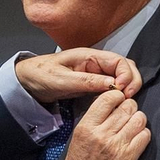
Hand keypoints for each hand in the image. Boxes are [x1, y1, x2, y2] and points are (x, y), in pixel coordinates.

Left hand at [15, 49, 140, 103]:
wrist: (27, 81)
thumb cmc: (42, 75)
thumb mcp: (63, 80)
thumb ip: (87, 82)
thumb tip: (112, 85)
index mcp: (90, 56)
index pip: (119, 61)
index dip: (126, 75)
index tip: (123, 91)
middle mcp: (96, 62)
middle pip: (125, 67)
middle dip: (132, 81)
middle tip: (128, 98)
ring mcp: (96, 72)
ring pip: (121, 76)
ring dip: (128, 87)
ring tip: (124, 102)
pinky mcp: (93, 83)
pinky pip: (112, 85)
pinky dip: (119, 93)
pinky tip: (116, 103)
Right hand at [55, 90, 151, 159]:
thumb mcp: (78, 138)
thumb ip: (94, 120)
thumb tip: (111, 104)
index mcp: (86, 127)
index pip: (108, 98)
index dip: (117, 96)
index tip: (118, 101)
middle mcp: (102, 134)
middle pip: (127, 107)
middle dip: (129, 108)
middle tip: (126, 115)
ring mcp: (117, 146)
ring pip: (139, 119)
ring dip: (137, 120)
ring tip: (132, 127)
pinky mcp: (129, 157)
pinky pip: (145, 135)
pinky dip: (143, 135)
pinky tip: (136, 140)